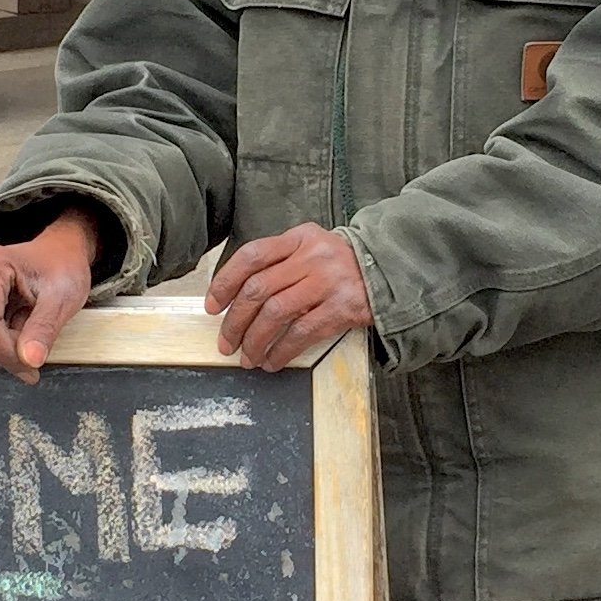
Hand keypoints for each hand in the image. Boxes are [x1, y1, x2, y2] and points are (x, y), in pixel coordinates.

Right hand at [0, 205, 99, 383]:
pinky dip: (0, 342)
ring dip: (5, 348)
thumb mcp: (63, 296)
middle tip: (38, 347)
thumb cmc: (62, 266)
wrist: (58, 253)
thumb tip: (29, 360)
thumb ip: (45, 328)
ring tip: (29, 326)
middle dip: (8, 352)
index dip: (6, 353)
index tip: (32, 366)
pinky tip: (18, 325)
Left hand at [205, 222, 372, 371]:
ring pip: (276, 313)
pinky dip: (281, 351)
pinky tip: (272, 361)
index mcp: (298, 239)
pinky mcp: (342, 308)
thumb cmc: (338, 263)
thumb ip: (279, 262)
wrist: (387, 270)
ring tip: (247, 357)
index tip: (212, 305)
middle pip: (259, 289)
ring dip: (255, 340)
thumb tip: (236, 296)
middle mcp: (311, 257)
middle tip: (225, 342)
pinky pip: (302, 333)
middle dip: (235, 320)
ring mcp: (327, 282)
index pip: (252, 256)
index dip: (226, 281)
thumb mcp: (310, 247)